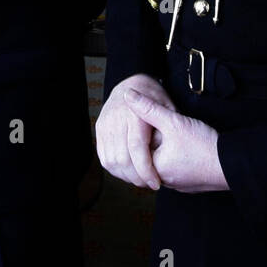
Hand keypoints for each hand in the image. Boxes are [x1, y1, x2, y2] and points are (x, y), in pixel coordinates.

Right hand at [96, 74, 176, 190]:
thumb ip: (166, 130)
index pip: (137, 149)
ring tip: (140, 179)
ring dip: (125, 176)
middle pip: (122, 158)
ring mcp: (105, 123)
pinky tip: (128, 172)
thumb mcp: (167, 107)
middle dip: (136, 177)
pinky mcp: (99, 129)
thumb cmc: (154, 97)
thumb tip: (163, 152)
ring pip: (111, 160)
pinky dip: (115, 169)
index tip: (156, 183)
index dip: (146, 170)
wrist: (131, 82)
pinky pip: (104, 156)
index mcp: (135, 113)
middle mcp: (116, 118)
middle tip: (149, 184)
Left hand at [123, 88, 228, 193]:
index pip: (140, 144)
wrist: (232, 164)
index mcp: (153, 169)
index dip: (152, 128)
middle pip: (153, 153)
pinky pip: (178, 167)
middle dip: (161, 138)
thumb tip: (128, 95)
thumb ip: (149, 108)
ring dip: (171, 147)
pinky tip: (192, 148)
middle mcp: (162, 181)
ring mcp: (176, 184)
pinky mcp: (189, 184)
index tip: (166, 122)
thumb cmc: (203, 145)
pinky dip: (182, 157)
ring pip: (166, 160)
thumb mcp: (173, 122)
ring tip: (186, 138)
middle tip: (178, 130)